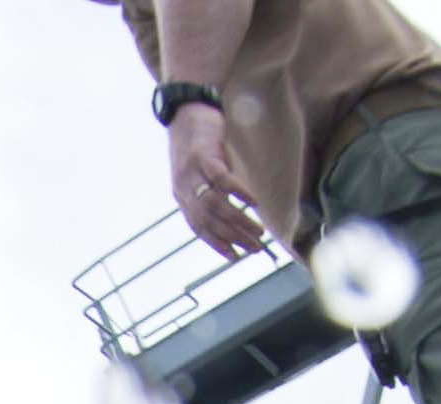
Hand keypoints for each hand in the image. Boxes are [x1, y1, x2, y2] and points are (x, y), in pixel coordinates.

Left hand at [169, 104, 268, 258]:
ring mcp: (192, 173)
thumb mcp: (199, 170)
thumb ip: (210, 191)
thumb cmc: (197, 140)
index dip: (217, 244)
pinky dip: (239, 193)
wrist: (185, 108)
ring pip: (216, 205)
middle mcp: (184, 188)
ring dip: (239, 221)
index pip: (199, 228)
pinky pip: (222, 180)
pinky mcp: (203, 156)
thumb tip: (232, 210)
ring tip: (259, 231)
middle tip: (255, 249)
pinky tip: (254, 203)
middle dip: (233, 238)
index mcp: (182, 195)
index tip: (235, 257)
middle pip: (210, 221)